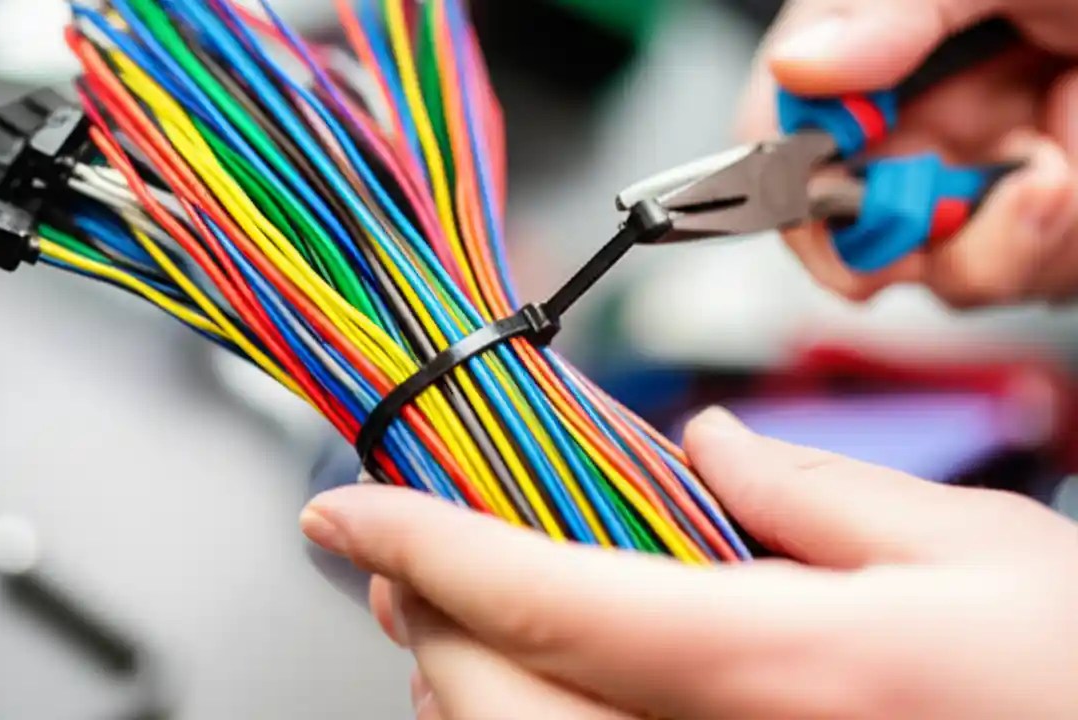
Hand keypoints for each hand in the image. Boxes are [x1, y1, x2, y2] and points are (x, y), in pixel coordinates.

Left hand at [301, 408, 1077, 718]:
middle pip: (485, 696)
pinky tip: (542, 685)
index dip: (422, 541)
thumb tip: (714, 450)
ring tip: (462, 608)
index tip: (346, 506)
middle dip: (425, 614)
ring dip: (457, 676)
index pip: (541, 598)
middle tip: (405, 550)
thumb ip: (820, 493)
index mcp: (777, 666)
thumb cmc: (1073, 688)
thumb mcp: (983, 554)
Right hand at [737, 0, 1077, 307]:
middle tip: (965, 196)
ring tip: (1049, 165)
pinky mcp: (1032, 223)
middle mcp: (909, 124)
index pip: (776, 134)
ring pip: (931, 271)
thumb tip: (800, 65)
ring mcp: (969, 178)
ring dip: (992, 240)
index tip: (826, 200)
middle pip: (840, 227)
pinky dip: (1043, 245)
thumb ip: (888, 12)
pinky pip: (1011, 276)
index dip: (777, 181)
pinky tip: (1070, 177)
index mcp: (873, 50)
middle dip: (896, 235)